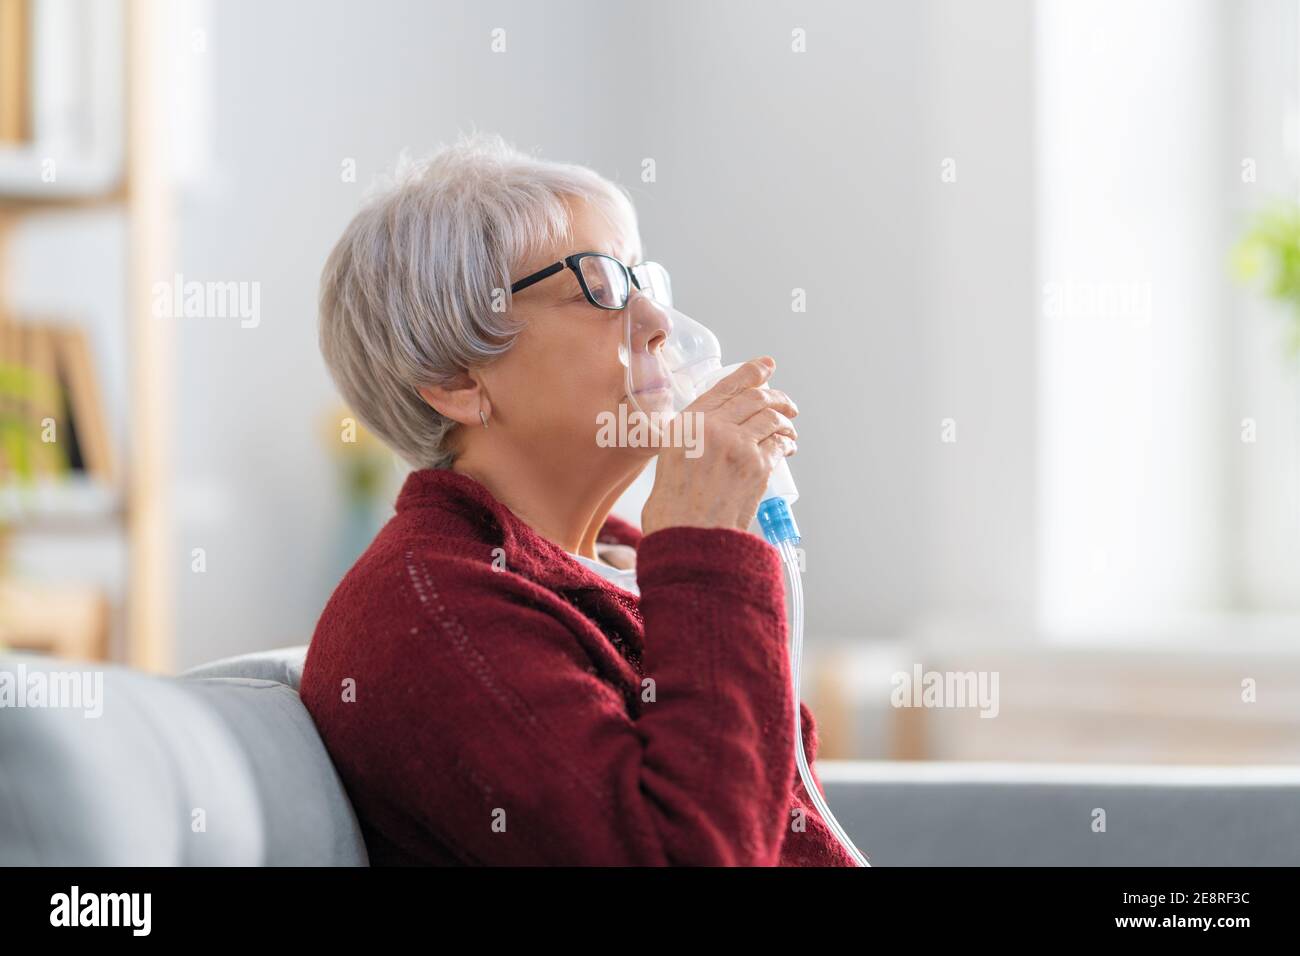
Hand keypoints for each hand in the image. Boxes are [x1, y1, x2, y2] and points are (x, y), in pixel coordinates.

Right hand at [641, 357, 798, 535]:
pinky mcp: (757, 466)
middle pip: (755, 398)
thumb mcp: (670, 459)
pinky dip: (787, 442)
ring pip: (771, 419)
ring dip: (786, 421)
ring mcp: (737, 445)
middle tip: (786, 404)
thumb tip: (715, 431)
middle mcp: (712, 427)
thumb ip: (691, 439)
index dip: (752, 372)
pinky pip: (779, 444)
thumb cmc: (673, 508)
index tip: (767, 365)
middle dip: (777, 397)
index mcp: (688, 422)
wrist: (687, 536)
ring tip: (790, 426)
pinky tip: (788, 446)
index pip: (726, 385)